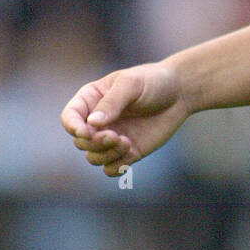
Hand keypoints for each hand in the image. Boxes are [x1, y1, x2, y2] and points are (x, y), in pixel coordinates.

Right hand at [60, 62, 189, 176]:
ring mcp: (111, 138)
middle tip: (115, 136)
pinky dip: (116, 166)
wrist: (179, 93)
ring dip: (105, 155)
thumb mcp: (131, 84)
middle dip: (94, 142)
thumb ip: (112, 102)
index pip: (69, 117)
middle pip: (80, 141)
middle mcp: (97, 122)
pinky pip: (111, 169)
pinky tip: (130, 152)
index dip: (72, 126)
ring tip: (126, 143)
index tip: (85, 131)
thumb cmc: (153, 81)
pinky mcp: (127, 152)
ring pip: (93, 157)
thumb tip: (92, 123)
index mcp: (91, 100)